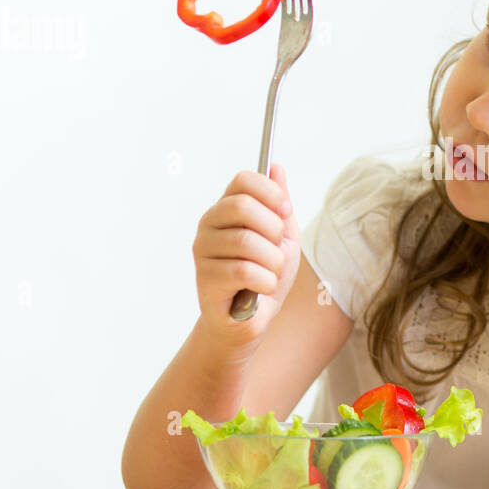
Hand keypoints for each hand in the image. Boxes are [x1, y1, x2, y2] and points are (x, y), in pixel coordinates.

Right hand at [192, 163, 301, 356]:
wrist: (251, 320)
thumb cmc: (265, 275)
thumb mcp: (282, 237)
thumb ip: (279, 204)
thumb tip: (276, 167)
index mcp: (226, 209)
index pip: (243, 180)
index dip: (270, 193)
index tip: (285, 213)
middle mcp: (208, 225)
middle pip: (242, 206)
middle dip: (272, 229)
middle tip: (276, 249)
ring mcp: (203, 251)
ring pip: (247, 243)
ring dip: (272, 262)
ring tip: (270, 274)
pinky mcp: (205, 279)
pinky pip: (245, 271)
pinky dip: (265, 282)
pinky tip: (261, 290)